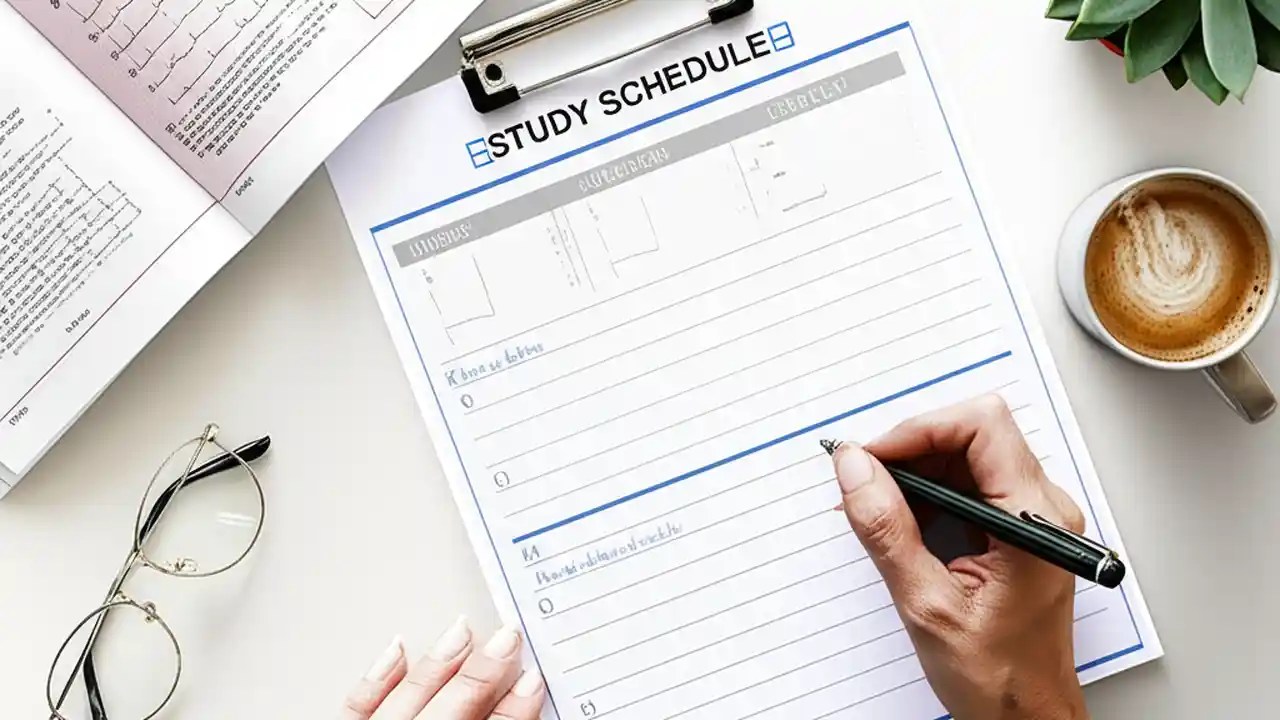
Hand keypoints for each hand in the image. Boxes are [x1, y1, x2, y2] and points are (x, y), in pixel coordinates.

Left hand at [340, 616, 545, 719]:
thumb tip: (524, 697)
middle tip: (508, 637)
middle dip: (482, 671)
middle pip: (453, 709)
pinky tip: (397, 649)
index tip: (535, 679)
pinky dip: (378, 678)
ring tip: (463, 630)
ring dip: (438, 663)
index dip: (516, 708)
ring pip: (406, 699)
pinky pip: (356, 707)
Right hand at [831, 395, 1088, 719]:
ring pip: (966, 454)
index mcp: (1034, 522)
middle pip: (973, 433)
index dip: (919, 429)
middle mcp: (1042, 509)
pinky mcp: (1015, 527)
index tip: (873, 456)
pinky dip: (926, 491)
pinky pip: (968, 482)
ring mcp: (1031, 516)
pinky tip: (899, 520)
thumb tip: (856, 469)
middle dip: (910, 448)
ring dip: (914, 470)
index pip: (982, 427)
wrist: (1027, 718)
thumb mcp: (927, 605)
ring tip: (874, 505)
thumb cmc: (999, 679)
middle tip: (864, 479)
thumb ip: (888, 530)